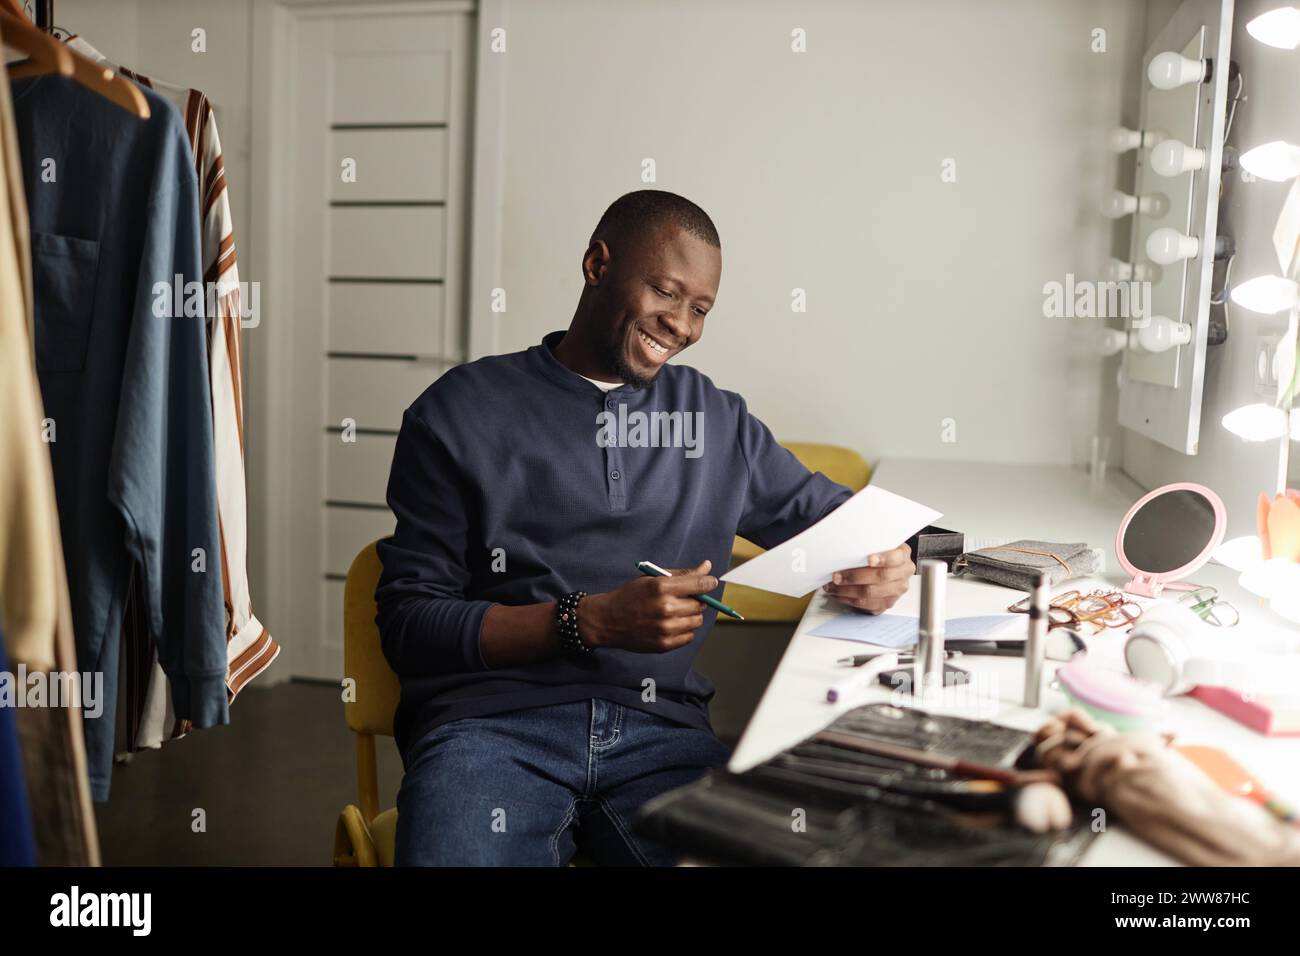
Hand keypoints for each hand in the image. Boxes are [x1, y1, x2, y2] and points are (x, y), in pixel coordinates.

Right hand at [578, 560, 713, 651]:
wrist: (607, 620)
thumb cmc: (630, 596)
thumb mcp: (652, 579)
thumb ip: (681, 575)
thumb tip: (707, 567)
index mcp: (661, 588)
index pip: (699, 584)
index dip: (709, 582)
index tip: (711, 581)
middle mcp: (665, 608)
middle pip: (700, 604)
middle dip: (698, 600)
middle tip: (685, 598)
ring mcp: (665, 628)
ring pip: (697, 621)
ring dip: (692, 615)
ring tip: (677, 612)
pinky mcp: (664, 644)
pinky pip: (689, 636)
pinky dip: (685, 630)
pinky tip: (672, 624)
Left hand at [823, 544, 914, 613]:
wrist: (890, 567)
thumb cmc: (881, 553)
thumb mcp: (881, 544)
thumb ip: (870, 545)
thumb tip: (848, 545)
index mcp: (902, 557)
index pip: (894, 558)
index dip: (882, 559)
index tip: (869, 559)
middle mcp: (902, 576)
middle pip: (880, 578)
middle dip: (854, 577)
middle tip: (837, 576)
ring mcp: (896, 592)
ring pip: (871, 594)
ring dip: (847, 591)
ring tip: (832, 586)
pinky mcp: (887, 604)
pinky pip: (867, 605)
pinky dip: (850, 600)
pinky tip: (839, 594)